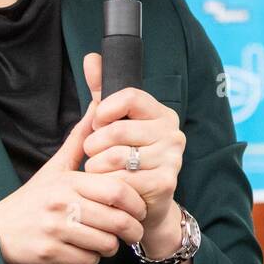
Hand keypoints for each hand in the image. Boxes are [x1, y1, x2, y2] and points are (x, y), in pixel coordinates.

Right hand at [0, 72, 147, 263]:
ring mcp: (55, 230)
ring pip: (106, 243)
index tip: (139, 206)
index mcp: (67, 181)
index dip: (136, 201)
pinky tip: (90, 249)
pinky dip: (95, 257)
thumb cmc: (34, 198)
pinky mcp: (50, 253)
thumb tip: (98, 104)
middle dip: (133, 228)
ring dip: (115, 245)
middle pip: (117, 219)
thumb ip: (80, 139)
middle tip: (135, 229)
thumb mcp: (55, 166)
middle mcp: (61, 204)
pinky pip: (89, 259)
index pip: (117, 190)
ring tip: (112, 240)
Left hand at [80, 52, 185, 246]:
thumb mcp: (114, 123)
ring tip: (99, 171)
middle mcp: (173, 133)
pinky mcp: (166, 182)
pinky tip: (109, 187)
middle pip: (118, 130)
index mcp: (162, 114)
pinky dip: (106, 185)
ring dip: (97, 167)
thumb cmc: (126, 160)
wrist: (145, 204)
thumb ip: (103, 91)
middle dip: (94, 145)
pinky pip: (121, 179)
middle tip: (93, 154)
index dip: (105, 110)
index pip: (129, 96)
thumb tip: (91, 58)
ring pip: (115, 157)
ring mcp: (173, 158)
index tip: (98, 123)